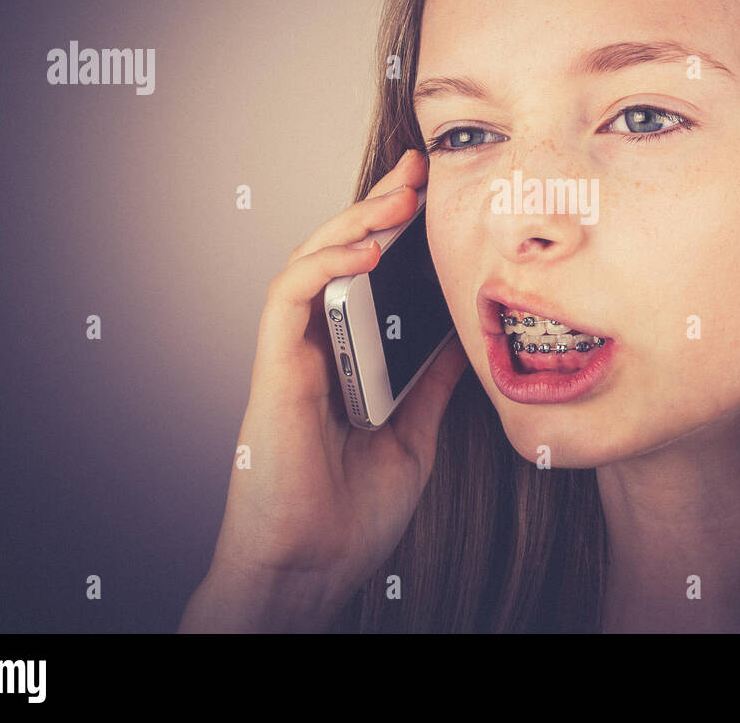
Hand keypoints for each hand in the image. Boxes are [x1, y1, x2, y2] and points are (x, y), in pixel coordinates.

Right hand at [179, 149, 467, 630]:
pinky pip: (288, 301)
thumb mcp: (413, 435)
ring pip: (308, 266)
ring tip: (398, 194)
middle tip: (417, 171)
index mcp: (344, 361)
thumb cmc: (351, 513)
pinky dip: (322, 268)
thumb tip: (465, 339)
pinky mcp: (274, 372)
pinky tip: (364, 250)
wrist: (313, 568)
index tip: (430, 195)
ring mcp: (291, 358)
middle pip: (336, 259)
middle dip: (374, 208)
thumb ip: (429, 385)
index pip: (364, 279)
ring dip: (352, 224)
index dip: (392, 231)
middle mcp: (313, 350)